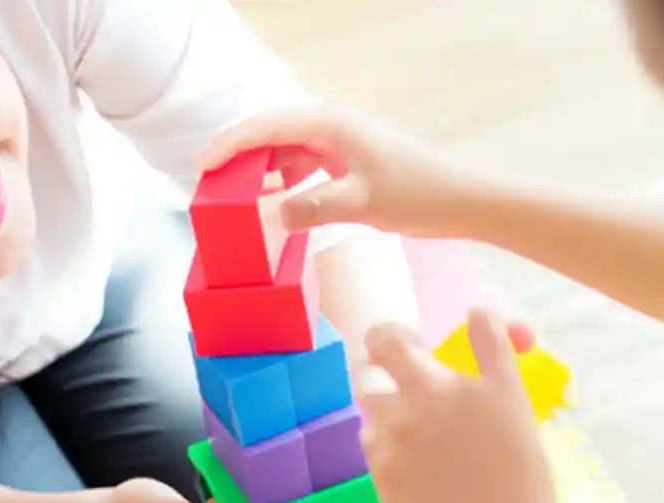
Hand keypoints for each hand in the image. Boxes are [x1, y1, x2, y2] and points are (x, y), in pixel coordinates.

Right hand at [199, 104, 480, 238]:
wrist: (461, 200)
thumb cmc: (417, 194)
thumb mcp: (361, 204)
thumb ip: (313, 208)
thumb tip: (274, 216)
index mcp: (330, 124)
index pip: (265, 128)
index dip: (229, 145)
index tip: (203, 166)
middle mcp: (331, 126)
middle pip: (269, 136)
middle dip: (238, 160)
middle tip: (211, 188)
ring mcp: (338, 143)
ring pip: (284, 153)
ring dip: (260, 174)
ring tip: (236, 201)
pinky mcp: (345, 162)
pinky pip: (301, 168)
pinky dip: (283, 184)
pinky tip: (273, 205)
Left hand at [354, 309, 559, 502]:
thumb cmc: (517, 465)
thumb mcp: (513, 396)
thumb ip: (491, 345)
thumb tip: (478, 309)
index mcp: (425, 387)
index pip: (381, 339)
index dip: (392, 335)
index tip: (415, 343)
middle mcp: (393, 417)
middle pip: (368, 379)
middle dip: (389, 378)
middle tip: (423, 392)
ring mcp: (382, 455)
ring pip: (372, 420)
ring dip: (393, 419)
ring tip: (435, 438)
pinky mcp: (381, 488)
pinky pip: (379, 458)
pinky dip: (397, 455)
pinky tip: (433, 472)